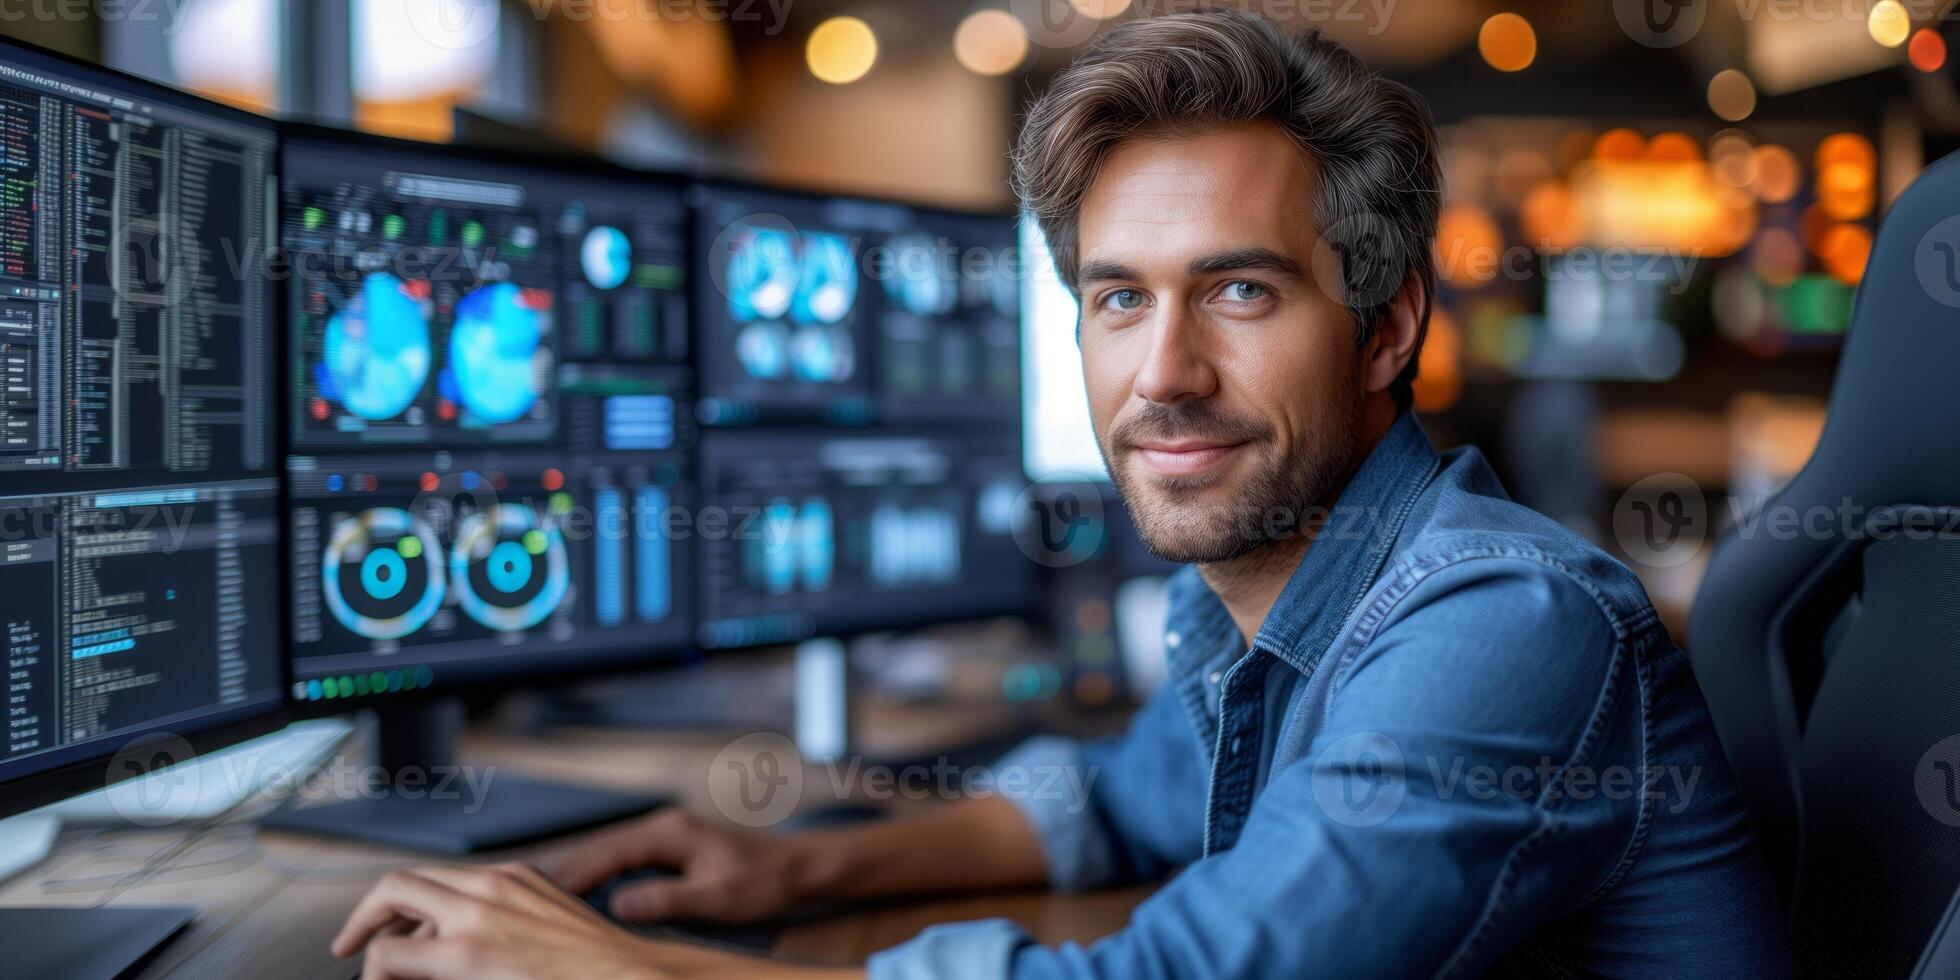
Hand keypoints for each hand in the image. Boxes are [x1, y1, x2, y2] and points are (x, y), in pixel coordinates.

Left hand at [331, 862, 791, 978]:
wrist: (632, 976)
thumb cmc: (600, 965)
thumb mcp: (550, 920)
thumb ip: (508, 918)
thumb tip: (464, 937)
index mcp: (512, 878)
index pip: (438, 881)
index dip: (404, 907)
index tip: (396, 930)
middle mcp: (490, 888)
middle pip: (399, 884)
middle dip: (364, 916)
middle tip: (349, 945)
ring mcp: (475, 920)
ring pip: (390, 919)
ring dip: (371, 949)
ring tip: (372, 975)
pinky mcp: (468, 956)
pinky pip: (397, 958)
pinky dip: (384, 971)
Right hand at [550, 808, 812, 922]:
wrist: (797, 869)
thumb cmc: (762, 882)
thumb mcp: (716, 898)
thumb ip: (666, 900)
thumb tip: (617, 905)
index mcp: (668, 832)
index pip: (607, 854)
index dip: (573, 877)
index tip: (542, 897)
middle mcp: (662, 827)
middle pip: (600, 850)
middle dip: (566, 874)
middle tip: (528, 901)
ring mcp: (665, 836)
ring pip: (609, 855)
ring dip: (582, 877)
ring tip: (547, 902)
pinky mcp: (670, 849)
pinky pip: (624, 862)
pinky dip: (601, 878)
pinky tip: (587, 898)